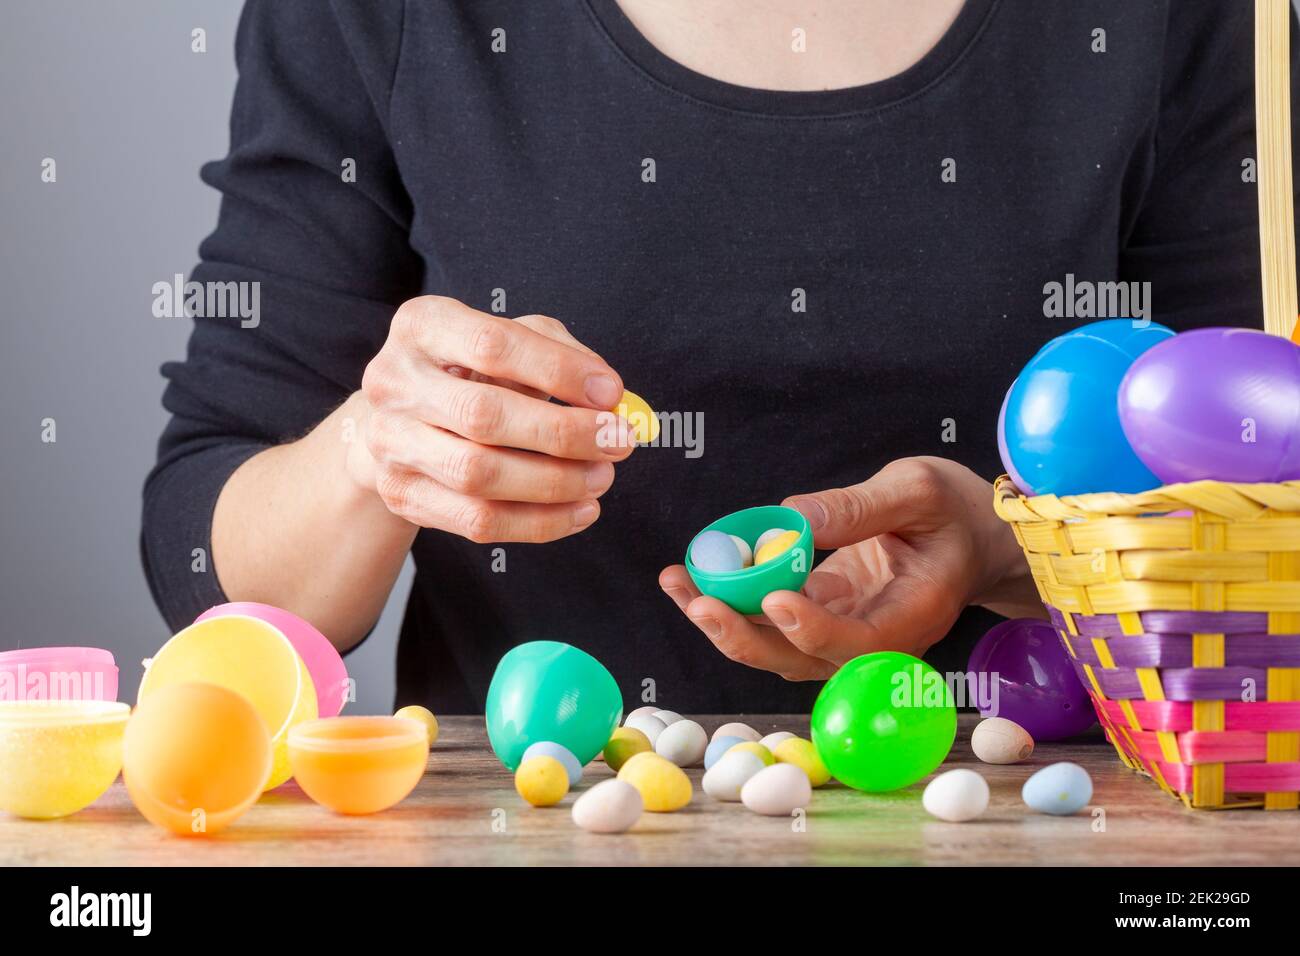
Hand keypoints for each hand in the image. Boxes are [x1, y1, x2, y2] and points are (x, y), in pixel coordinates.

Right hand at [348, 296, 636, 541]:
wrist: (403, 419)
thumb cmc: (470, 372)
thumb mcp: (511, 339)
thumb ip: (559, 352)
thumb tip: (607, 394)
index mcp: (423, 326)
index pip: (492, 346)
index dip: (559, 371)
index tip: (611, 393)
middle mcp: (394, 381)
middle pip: (483, 415)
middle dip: (563, 433)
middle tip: (618, 441)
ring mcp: (390, 442)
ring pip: (479, 474)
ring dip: (555, 482)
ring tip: (601, 477)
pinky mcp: (401, 494)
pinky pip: (477, 521)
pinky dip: (539, 522)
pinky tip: (579, 509)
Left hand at [659, 457, 1040, 679]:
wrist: (976, 535)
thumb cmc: (956, 510)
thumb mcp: (918, 489)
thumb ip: (859, 507)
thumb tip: (790, 518)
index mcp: (914, 613)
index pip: (857, 640)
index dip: (812, 628)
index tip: (773, 598)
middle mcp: (877, 638)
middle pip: (803, 659)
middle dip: (745, 636)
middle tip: (697, 602)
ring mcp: (846, 630)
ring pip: (778, 647)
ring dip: (724, 622)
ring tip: (677, 582)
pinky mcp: (823, 614)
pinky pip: (772, 620)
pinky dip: (732, 602)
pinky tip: (692, 576)